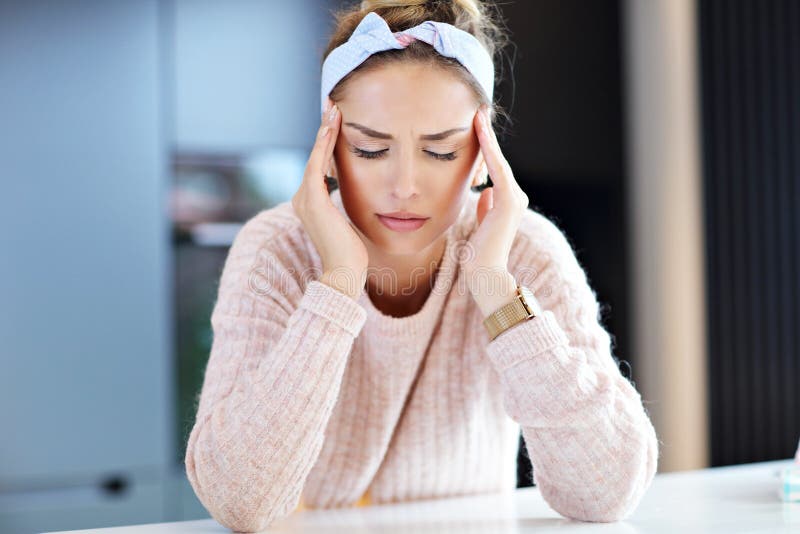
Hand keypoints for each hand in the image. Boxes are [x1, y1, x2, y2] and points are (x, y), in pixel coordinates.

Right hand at [292, 96, 367, 298]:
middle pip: (315, 155)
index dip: (327, 142)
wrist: (344, 273)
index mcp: (310, 203)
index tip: (337, 121)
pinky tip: (333, 126)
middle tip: (332, 104)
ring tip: (333, 108)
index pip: (319, 164)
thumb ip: (347, 207)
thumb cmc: (352, 254)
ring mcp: (304, 199)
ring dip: (325, 130)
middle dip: (324, 129)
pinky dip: (324, 144)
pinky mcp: (312, 200)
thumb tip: (360, 195)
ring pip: (315, 155)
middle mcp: (302, 198)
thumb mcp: (349, 223)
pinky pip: (317, 164)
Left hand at [462, 104, 529, 287]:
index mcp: (507, 201)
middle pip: (497, 160)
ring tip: (478, 114)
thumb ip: (485, 207)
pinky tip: (480, 132)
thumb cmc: (478, 253)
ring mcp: (514, 198)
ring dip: (487, 137)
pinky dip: (488, 150)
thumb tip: (484, 191)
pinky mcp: (509, 201)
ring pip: (497, 161)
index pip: (494, 168)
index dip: (485, 146)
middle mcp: (515, 197)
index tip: (475, 124)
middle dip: (486, 135)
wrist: (485, 273)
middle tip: (478, 110)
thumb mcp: (480, 224)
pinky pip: (497, 169)